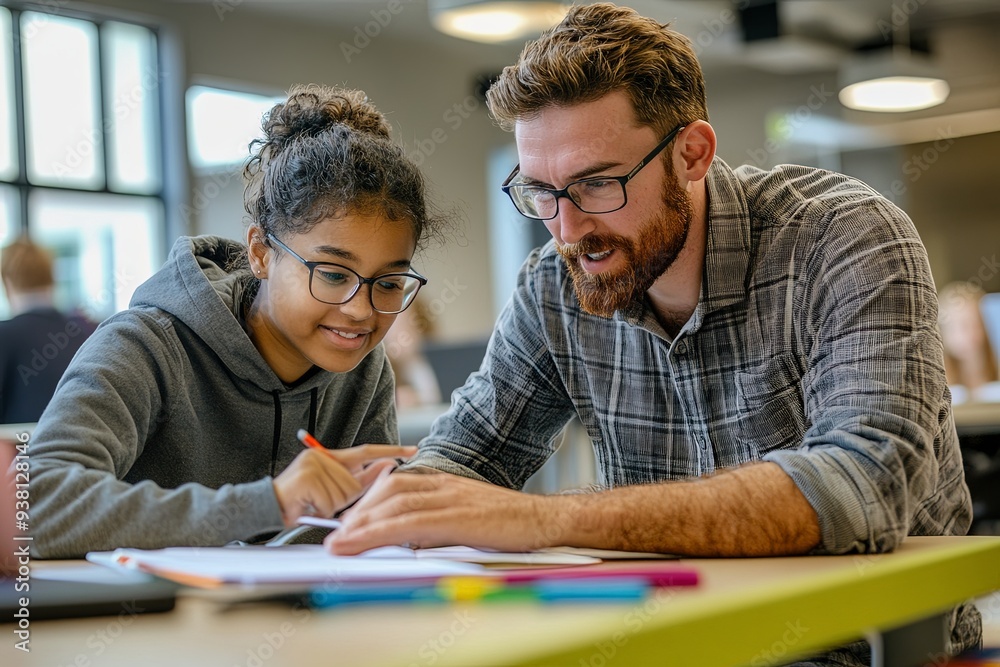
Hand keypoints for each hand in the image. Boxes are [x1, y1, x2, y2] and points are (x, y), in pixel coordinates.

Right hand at [272, 444, 415, 525]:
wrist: (266, 507)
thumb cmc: (301, 501)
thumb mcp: (332, 489)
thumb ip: (357, 480)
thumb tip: (386, 469)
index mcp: (330, 456)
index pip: (366, 451)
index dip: (390, 450)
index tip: (413, 450)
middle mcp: (322, 456)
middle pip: (355, 483)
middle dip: (344, 499)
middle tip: (321, 500)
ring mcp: (314, 465)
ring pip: (343, 494)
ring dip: (330, 506)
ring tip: (312, 503)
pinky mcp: (307, 478)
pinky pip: (329, 502)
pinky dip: (319, 510)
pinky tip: (306, 506)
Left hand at [324, 471, 565, 554]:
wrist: (544, 520)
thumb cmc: (510, 523)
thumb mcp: (468, 516)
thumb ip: (439, 522)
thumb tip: (410, 538)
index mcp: (445, 483)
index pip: (396, 482)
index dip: (368, 499)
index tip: (350, 519)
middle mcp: (443, 484)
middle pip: (388, 489)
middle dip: (359, 511)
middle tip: (340, 535)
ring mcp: (449, 498)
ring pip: (393, 504)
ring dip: (361, 523)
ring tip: (340, 542)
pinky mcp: (456, 517)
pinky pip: (407, 523)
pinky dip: (377, 532)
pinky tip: (359, 543)